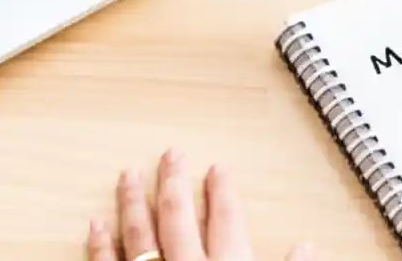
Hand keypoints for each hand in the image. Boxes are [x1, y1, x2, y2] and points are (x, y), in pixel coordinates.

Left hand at [87, 149, 315, 260]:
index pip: (227, 220)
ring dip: (132, 203)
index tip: (217, 169)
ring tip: (128, 176)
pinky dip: (100, 246)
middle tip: (170, 154)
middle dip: (174, 182)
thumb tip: (306, 247)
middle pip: (179, 217)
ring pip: (139, 236)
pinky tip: (95, 224)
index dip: (222, 191)